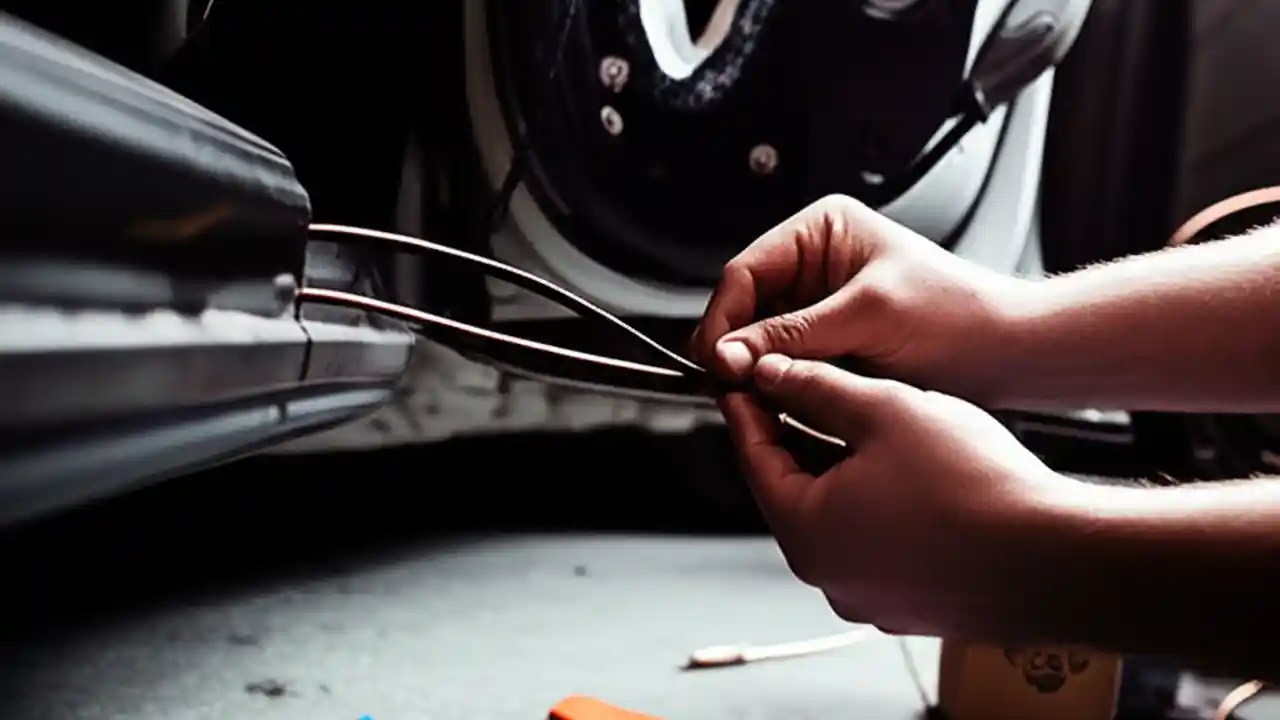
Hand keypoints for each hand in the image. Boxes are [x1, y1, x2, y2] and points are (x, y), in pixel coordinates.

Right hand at [692, 194, 1030, 402]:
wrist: (1010, 356)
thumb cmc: (960, 317)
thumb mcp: (868, 316)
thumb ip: (793, 335)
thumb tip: (729, 353)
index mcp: (820, 231)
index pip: (745, 272)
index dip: (725, 319)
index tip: (719, 362)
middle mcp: (814, 266)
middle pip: (745, 308)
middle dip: (738, 348)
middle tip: (733, 387)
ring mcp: (820, 309)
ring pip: (759, 342)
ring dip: (757, 370)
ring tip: (761, 398)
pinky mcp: (830, 347)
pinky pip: (784, 366)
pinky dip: (779, 386)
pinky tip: (783, 402)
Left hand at [722, 354, 1081, 638]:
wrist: (1057, 560)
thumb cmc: (972, 486)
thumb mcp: (885, 410)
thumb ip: (817, 388)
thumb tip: (771, 375)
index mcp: (805, 531)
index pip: (754, 458)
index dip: (748, 408)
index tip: (744, 379)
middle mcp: (827, 575)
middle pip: (793, 489)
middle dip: (795, 437)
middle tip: (796, 390)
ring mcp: (868, 596)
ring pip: (837, 517)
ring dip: (839, 470)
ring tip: (857, 422)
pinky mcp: (909, 604)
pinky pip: (875, 544)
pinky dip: (875, 505)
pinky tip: (903, 471)